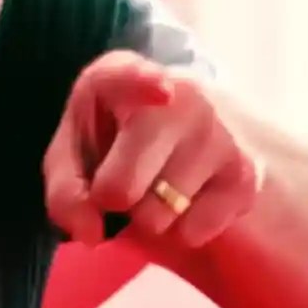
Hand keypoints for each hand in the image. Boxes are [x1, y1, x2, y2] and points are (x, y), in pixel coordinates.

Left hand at [43, 51, 261, 249]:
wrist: (174, 140)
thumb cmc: (110, 142)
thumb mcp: (71, 157)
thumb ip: (65, 192)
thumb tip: (92, 232)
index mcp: (122, 75)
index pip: (130, 76)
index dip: (143, 84)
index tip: (162, 93)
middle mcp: (181, 95)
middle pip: (123, 187)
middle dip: (113, 199)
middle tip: (121, 178)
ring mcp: (218, 133)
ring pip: (158, 215)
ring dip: (148, 216)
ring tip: (155, 184)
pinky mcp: (243, 174)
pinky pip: (193, 231)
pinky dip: (180, 231)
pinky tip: (185, 197)